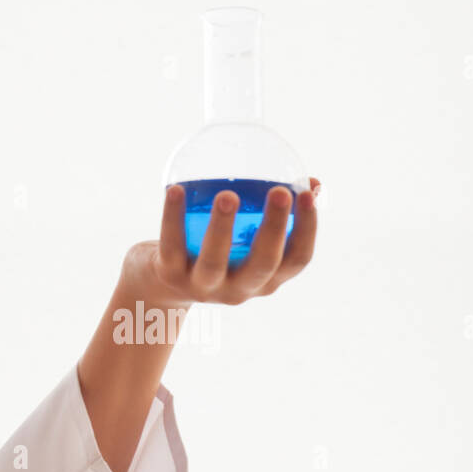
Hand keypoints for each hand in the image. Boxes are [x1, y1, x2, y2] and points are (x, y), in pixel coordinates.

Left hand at [121, 177, 322, 307]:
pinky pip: (172, 245)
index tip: (308, 194)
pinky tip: (176, 190)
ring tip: (227, 195)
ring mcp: (203, 286)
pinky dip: (173, 217)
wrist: (160, 285)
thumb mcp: (245, 240)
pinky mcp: (170, 275)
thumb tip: (311, 182)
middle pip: (262, 264)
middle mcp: (239, 289)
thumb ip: (273, 214)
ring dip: (222, 227)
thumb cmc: (213, 250)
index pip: (297, 259)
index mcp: (265, 279)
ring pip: (214, 261)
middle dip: (274, 228)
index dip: (307, 229)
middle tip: (280, 191)